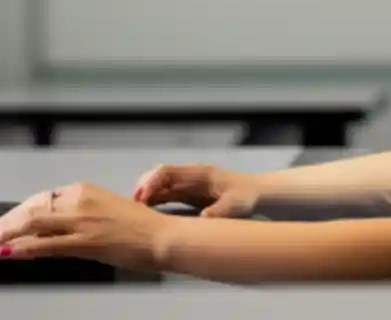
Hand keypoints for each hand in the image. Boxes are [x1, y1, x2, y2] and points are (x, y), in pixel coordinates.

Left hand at [0, 182, 176, 271]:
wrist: (161, 237)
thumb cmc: (140, 228)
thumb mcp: (104, 213)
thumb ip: (78, 217)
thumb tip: (54, 230)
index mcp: (83, 190)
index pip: (40, 199)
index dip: (18, 212)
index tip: (6, 221)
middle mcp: (78, 200)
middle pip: (32, 208)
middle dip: (7, 222)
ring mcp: (80, 220)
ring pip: (33, 223)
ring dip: (7, 234)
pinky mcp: (84, 240)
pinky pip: (46, 243)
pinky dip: (23, 248)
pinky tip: (10, 252)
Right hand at [132, 163, 260, 216]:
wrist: (256, 193)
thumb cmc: (246, 196)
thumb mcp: (236, 204)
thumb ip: (219, 211)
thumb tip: (203, 219)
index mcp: (198, 173)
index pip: (167, 171)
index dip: (152, 182)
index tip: (142, 196)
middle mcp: (189, 175)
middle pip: (158, 174)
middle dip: (144, 186)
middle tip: (134, 204)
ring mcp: (188, 183)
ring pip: (160, 183)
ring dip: (147, 193)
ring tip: (136, 210)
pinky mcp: (188, 193)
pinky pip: (166, 193)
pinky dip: (154, 199)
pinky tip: (147, 211)